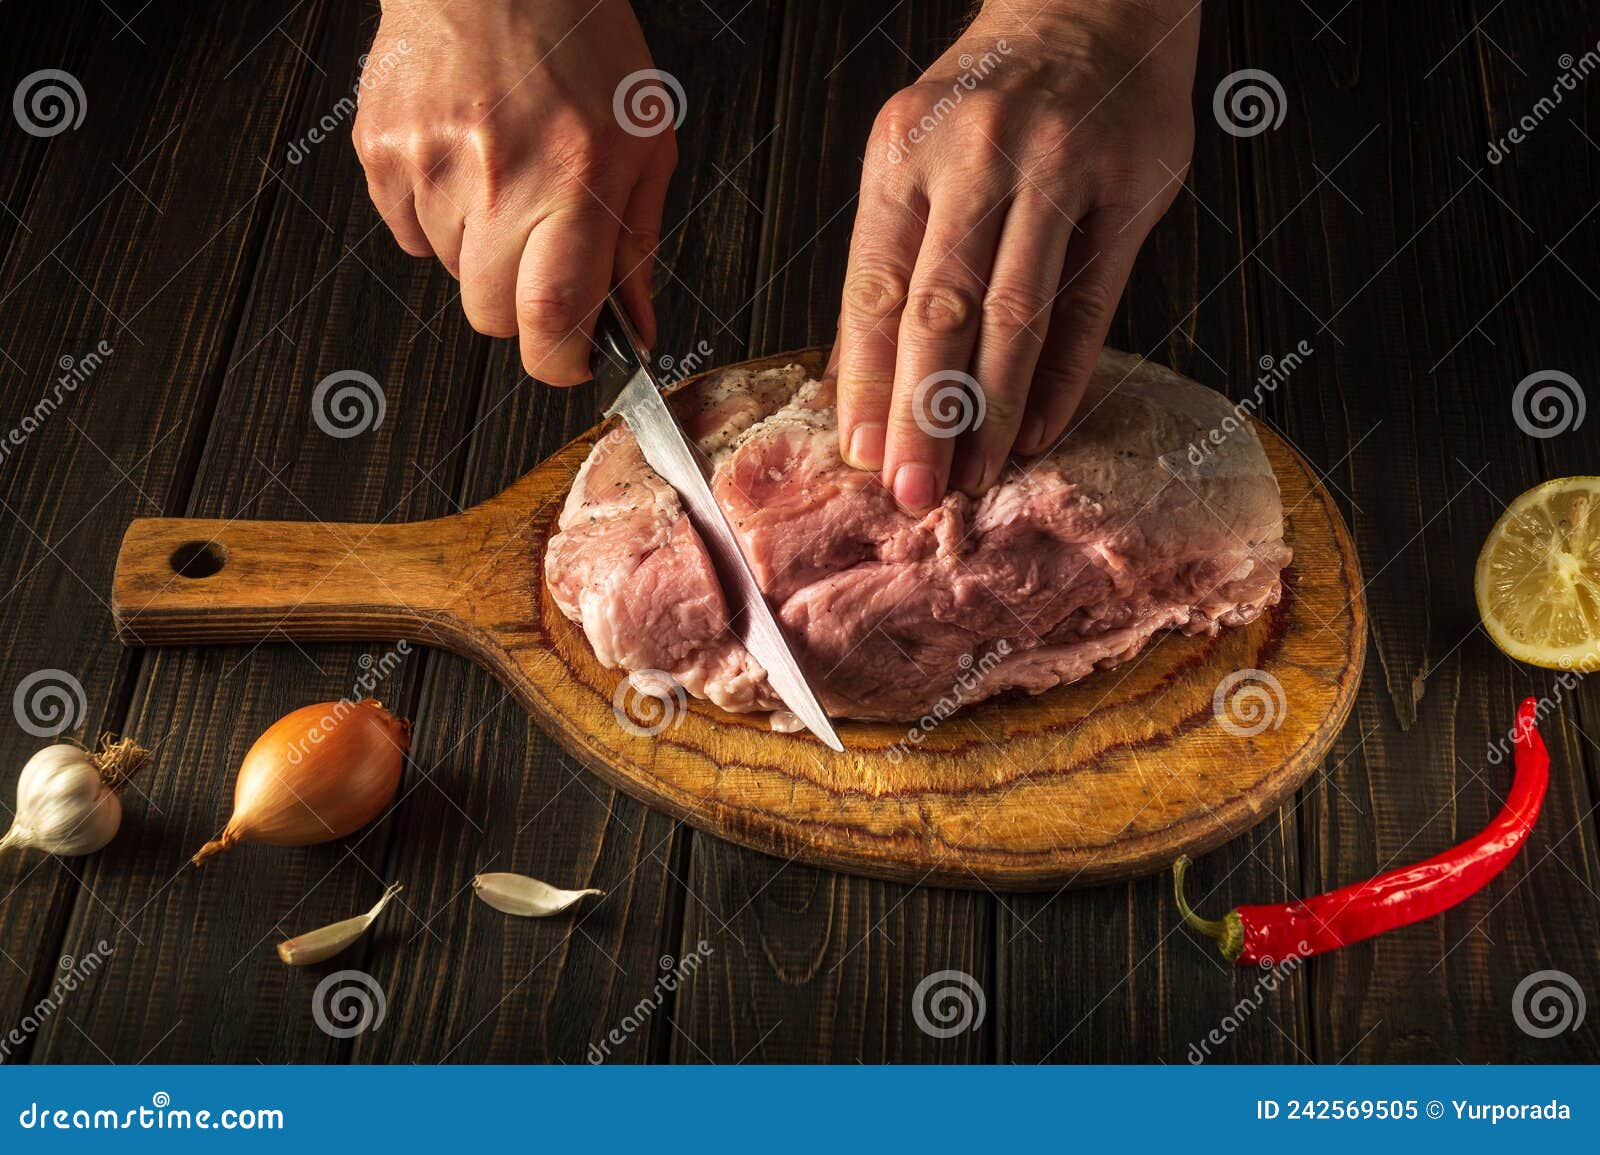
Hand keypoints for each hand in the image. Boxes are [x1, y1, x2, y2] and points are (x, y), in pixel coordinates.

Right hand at [352, 0, 676, 383]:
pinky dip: (436, 217)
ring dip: (479, 250)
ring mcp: (430, 163)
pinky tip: (463, 161)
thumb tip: (634, 331)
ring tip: (503, 176)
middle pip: (491, 314)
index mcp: (574, 179)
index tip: (573, 360)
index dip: (560, 362)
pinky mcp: (381, 150)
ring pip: (450, 273)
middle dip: (520, 306)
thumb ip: (637, 245)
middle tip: (541, 249)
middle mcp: (499, 176)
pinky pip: (407, 232)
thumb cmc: (582, 45)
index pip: (551, 317)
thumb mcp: (644, 144)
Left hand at [833, 0, 1198, 511]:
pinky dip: (1063, 375)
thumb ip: (892, 258)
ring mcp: (1058, 164)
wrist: (1088, 6)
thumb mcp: (916, 154)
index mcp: (903, 151)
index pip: (875, 288)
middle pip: (940, 310)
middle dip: (922, 414)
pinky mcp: (1129, 184)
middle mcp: (975, 154)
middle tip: (913, 492)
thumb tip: (859, 382)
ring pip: (1017, 313)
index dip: (868, 381)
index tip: (862, 457)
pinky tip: (1040, 431)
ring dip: (993, 410)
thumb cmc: (988, 100)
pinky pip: (1091, 300)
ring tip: (975, 476)